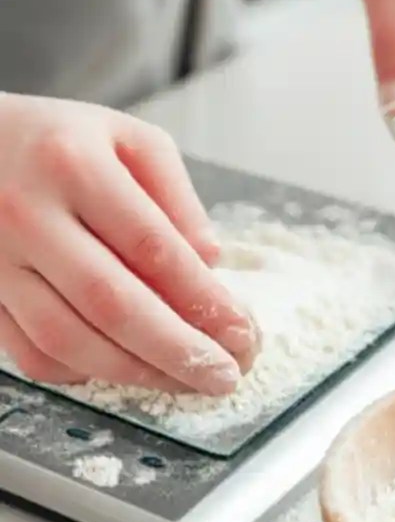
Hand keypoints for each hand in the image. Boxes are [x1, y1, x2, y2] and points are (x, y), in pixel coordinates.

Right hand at [0, 94, 259, 394]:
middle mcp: (26, 215)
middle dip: (176, 350)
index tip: (241, 331)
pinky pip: (29, 350)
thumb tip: (210, 264)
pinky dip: (82, 371)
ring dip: (134, 372)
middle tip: (223, 376)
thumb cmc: (58, 140)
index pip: (153, 248)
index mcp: (73, 166)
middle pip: (111, 303)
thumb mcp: (128, 140)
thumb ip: (176, 198)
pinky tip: (125, 370)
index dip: (203, 299)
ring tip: (184, 381)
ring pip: (66, 338)